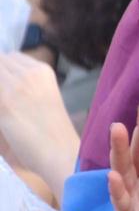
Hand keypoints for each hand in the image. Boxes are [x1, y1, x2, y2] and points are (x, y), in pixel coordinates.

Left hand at [0, 52, 78, 199]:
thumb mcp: (43, 98)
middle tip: (4, 101)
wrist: (60, 153)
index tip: (5, 89)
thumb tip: (5, 89)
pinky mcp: (4, 104)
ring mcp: (15, 87)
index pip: (8, 57)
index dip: (1, 70)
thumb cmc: (53, 132)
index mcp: (42, 71)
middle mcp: (29, 74)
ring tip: (4, 107)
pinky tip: (2, 117)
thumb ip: (23, 86)